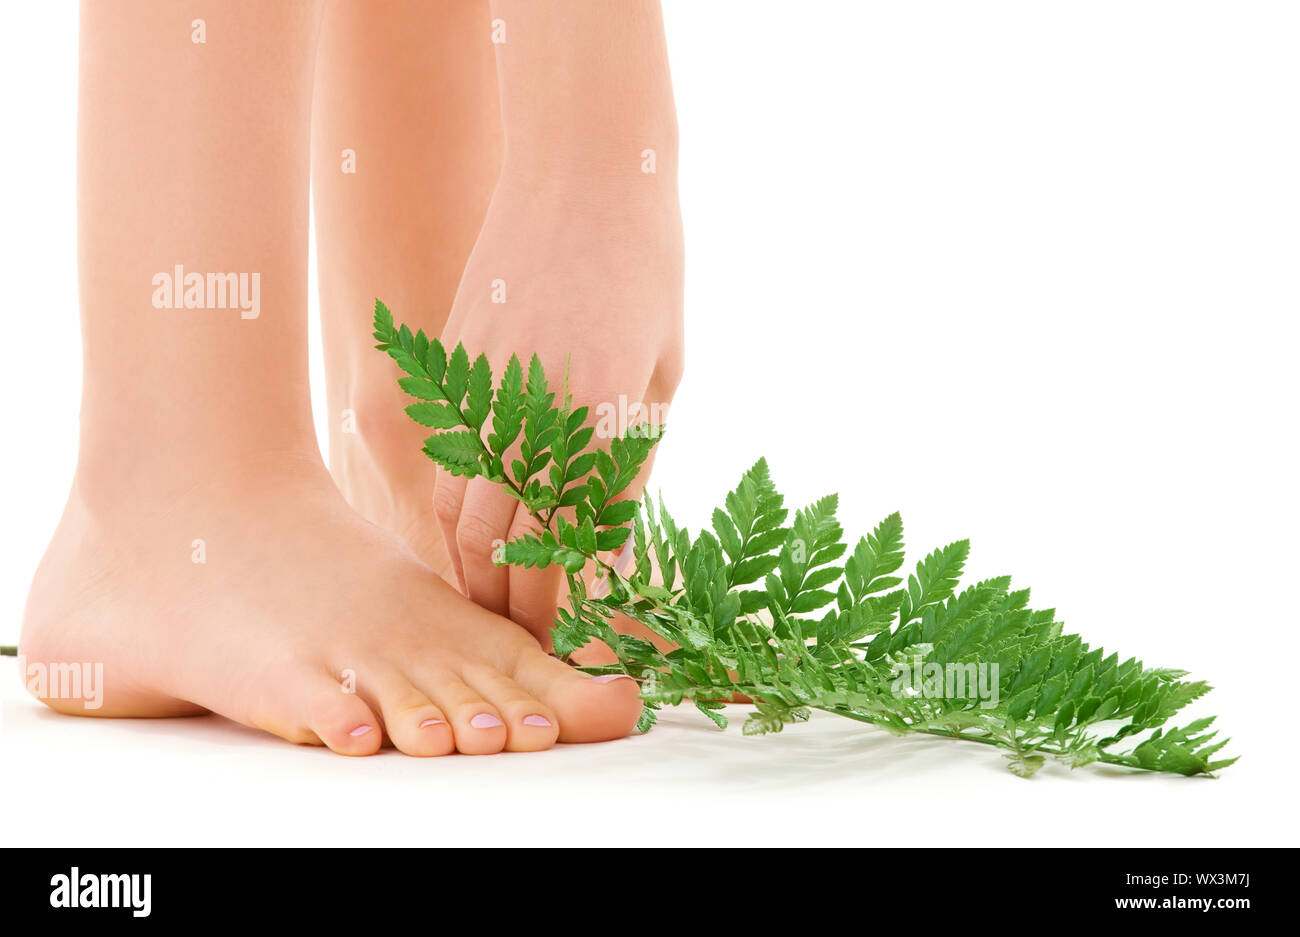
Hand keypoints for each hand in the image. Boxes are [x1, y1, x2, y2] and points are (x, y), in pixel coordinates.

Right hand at [432, 183, 682, 646]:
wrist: (587, 171)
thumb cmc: (648, 272)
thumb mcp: (662, 376)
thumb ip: (630, 462)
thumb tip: (613, 545)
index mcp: (605, 418)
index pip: (576, 545)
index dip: (572, 608)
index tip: (575, 649)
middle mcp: (538, 411)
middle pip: (508, 544)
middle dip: (516, 608)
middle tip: (528, 648)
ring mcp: (488, 389)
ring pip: (461, 512)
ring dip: (476, 569)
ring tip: (495, 606)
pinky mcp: (456, 368)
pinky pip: (444, 461)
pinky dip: (452, 513)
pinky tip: (469, 536)